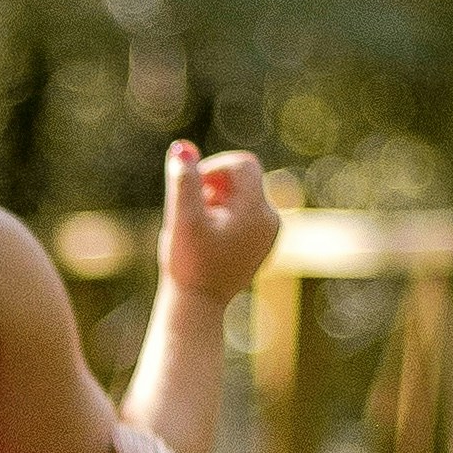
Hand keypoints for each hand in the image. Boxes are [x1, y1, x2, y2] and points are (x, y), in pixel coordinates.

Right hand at [158, 142, 278, 306]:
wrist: (199, 304)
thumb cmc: (188, 262)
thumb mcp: (182, 218)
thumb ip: (183, 180)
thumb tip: (182, 147)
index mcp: (256, 210)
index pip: (242, 163)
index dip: (214, 168)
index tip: (194, 189)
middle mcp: (271, 219)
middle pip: (243, 179)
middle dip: (214, 186)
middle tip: (195, 212)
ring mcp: (270, 233)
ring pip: (243, 196)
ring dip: (218, 202)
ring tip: (202, 228)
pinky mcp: (264, 244)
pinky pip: (246, 214)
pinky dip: (226, 217)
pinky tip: (211, 240)